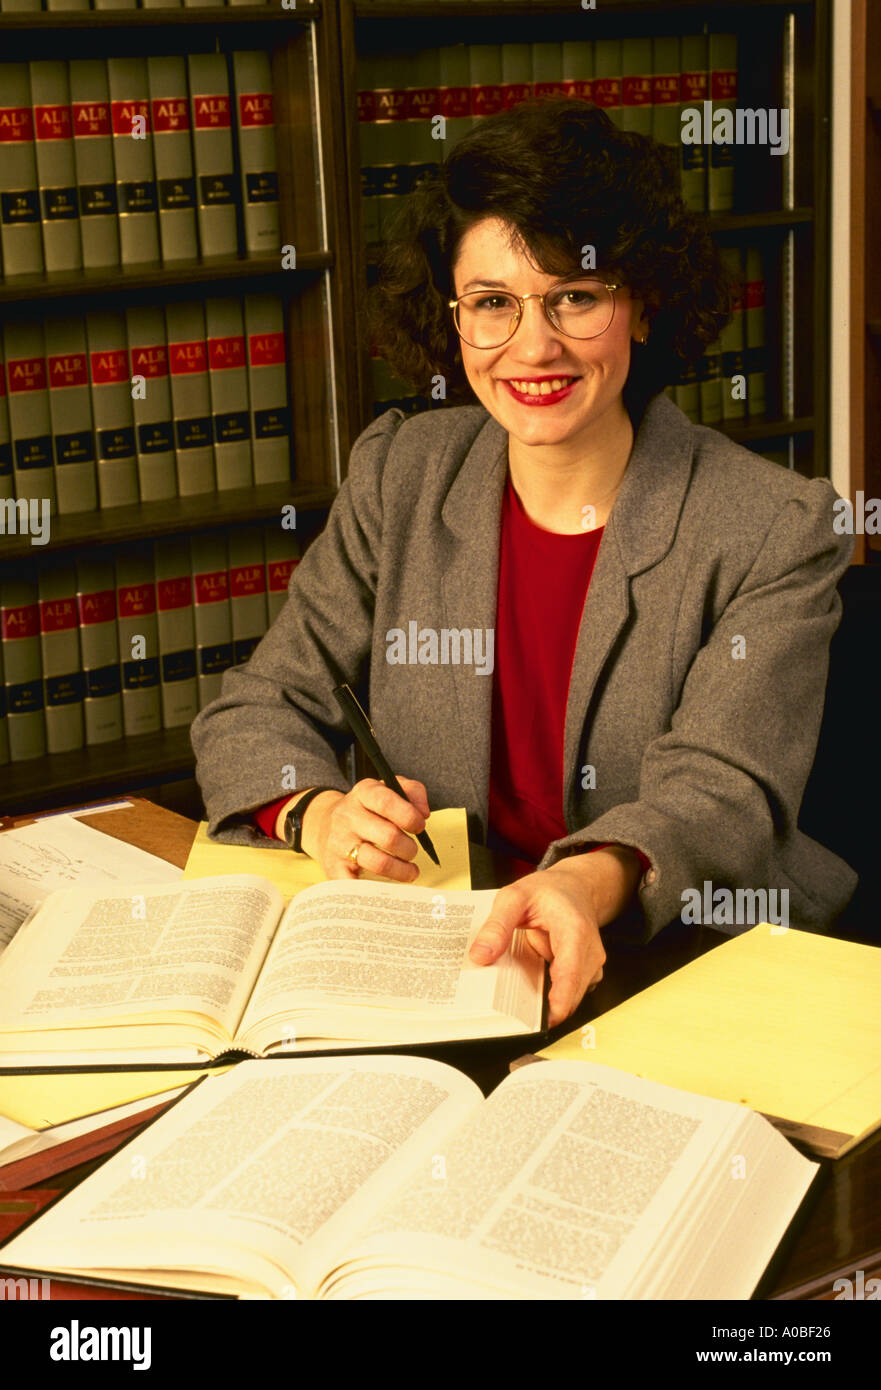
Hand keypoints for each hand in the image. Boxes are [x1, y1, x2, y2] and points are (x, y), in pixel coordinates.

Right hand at [300, 777, 430, 882]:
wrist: (324, 824)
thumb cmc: (366, 810)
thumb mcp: (388, 790)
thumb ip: (413, 792)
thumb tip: (423, 813)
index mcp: (363, 793)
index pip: (386, 802)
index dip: (409, 817)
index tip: (420, 826)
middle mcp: (347, 816)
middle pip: (388, 836)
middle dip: (410, 848)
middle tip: (412, 851)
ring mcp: (339, 843)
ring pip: (379, 863)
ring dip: (402, 870)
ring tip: (410, 871)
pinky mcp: (333, 867)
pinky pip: (359, 885)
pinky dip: (377, 890)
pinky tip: (387, 886)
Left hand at [468, 848, 641, 1026]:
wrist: (575, 888)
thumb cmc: (550, 892)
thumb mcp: (514, 896)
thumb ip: (497, 924)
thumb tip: (481, 955)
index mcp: (574, 931)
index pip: (570, 973)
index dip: (558, 1001)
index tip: (541, 1020)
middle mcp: (590, 951)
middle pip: (571, 993)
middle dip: (543, 1007)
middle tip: (510, 1013)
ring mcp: (591, 965)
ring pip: (570, 997)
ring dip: (545, 1002)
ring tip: (517, 995)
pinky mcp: (586, 974)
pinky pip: (568, 994)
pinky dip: (550, 996)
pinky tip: (530, 986)